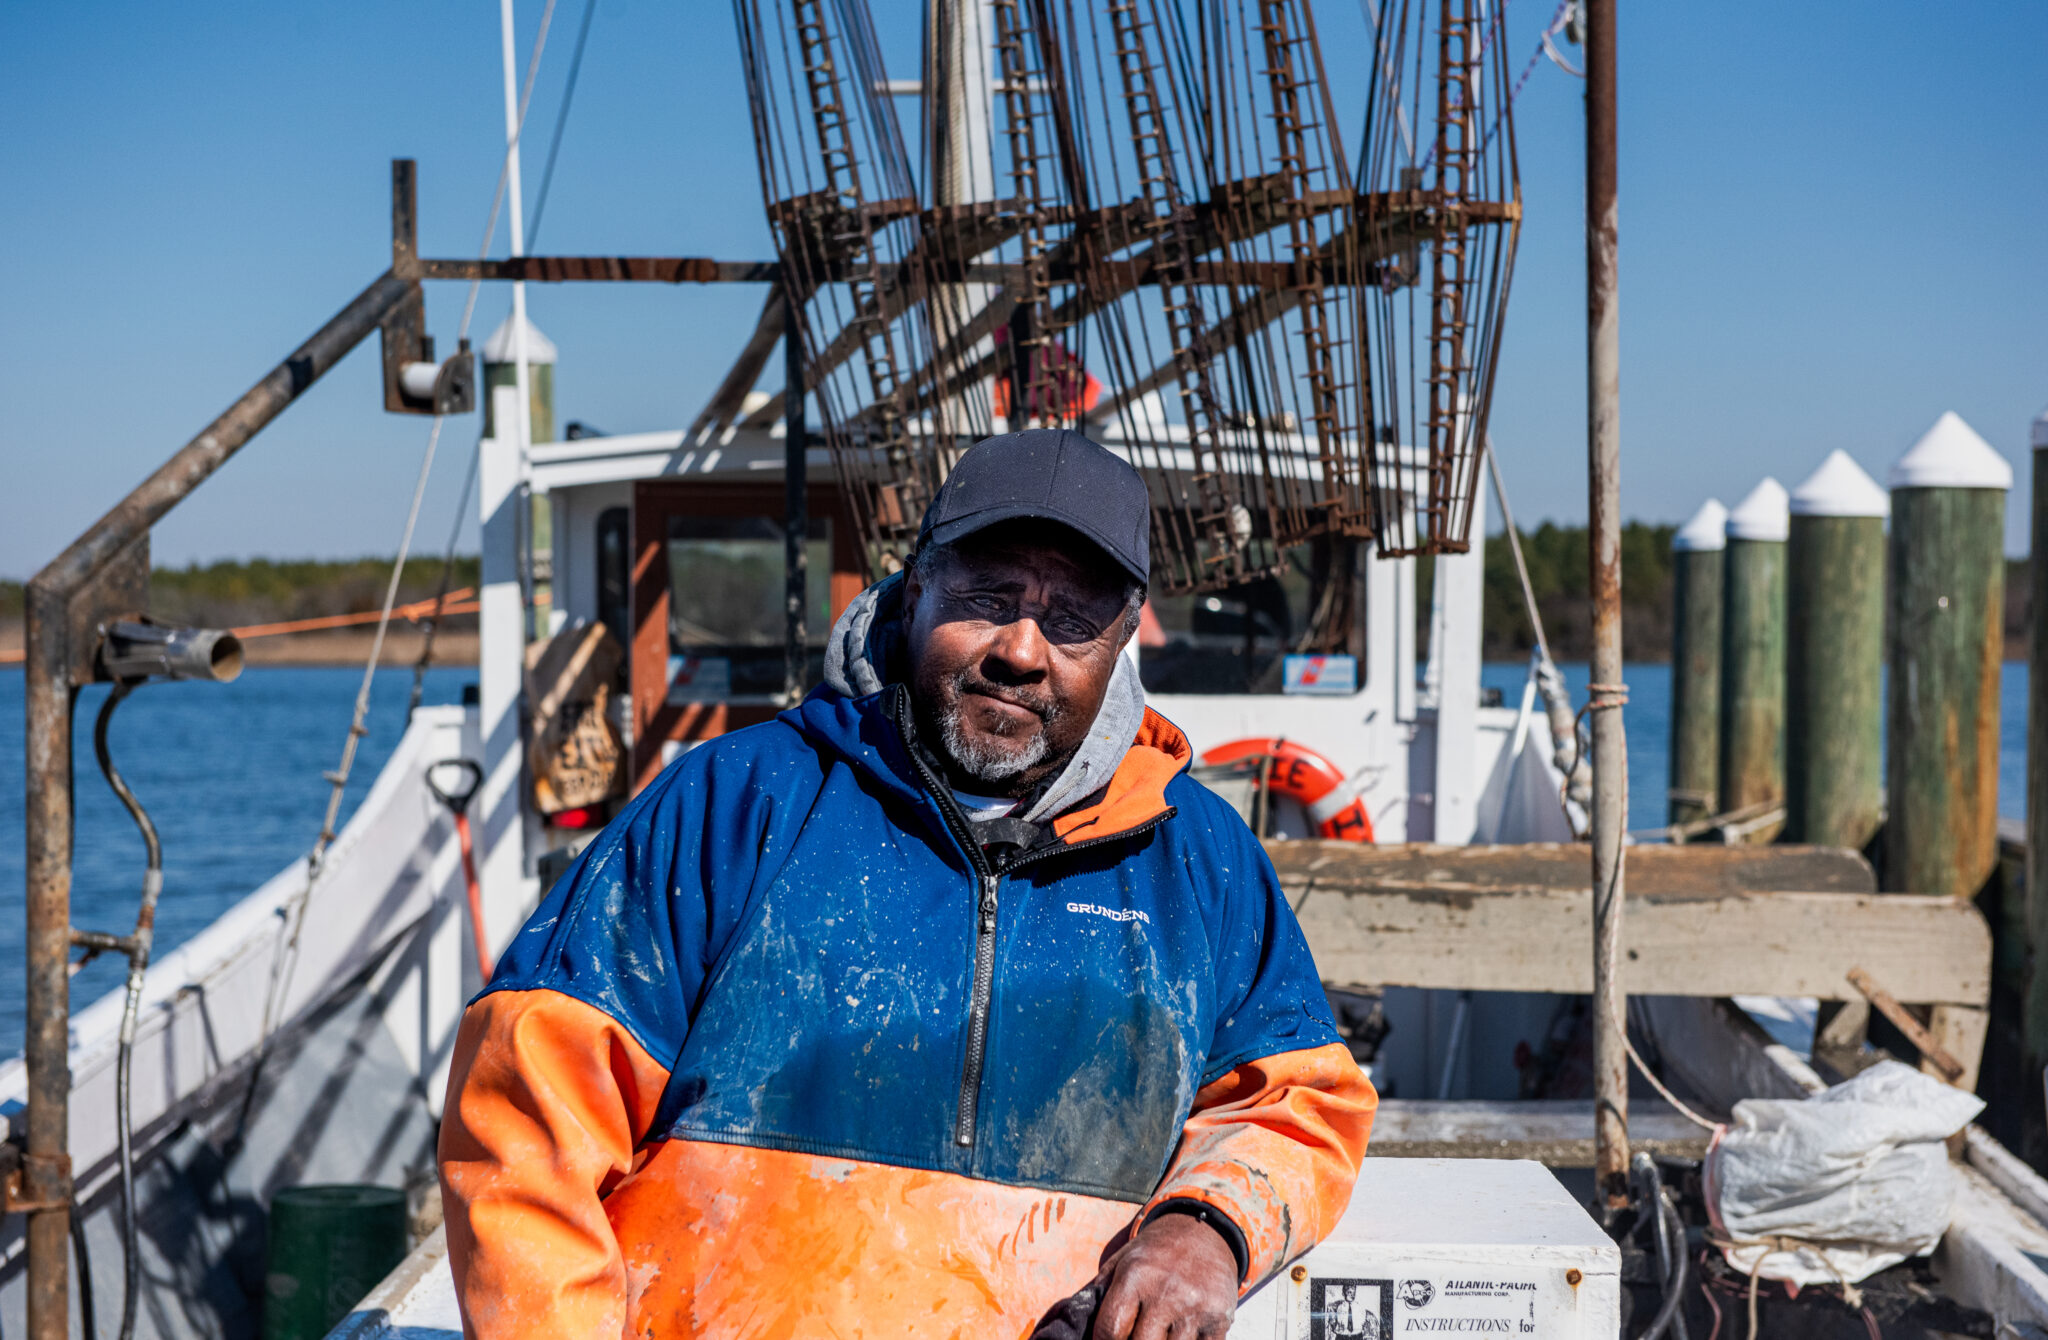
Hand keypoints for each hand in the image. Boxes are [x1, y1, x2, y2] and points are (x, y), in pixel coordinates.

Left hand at [1031, 1212, 1238, 1339]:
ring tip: (1156, 1334)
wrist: (1205, 1231)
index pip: (1110, 1331)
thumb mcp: (1122, 1262)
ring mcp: (1195, 1308)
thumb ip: (1099, 1294)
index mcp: (1135, 1276)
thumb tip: (1065, 1323)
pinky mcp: (1220, 1320)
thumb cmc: (1155, 1253)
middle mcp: (1166, 1291)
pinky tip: (1178, 1335)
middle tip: (1132, 1337)